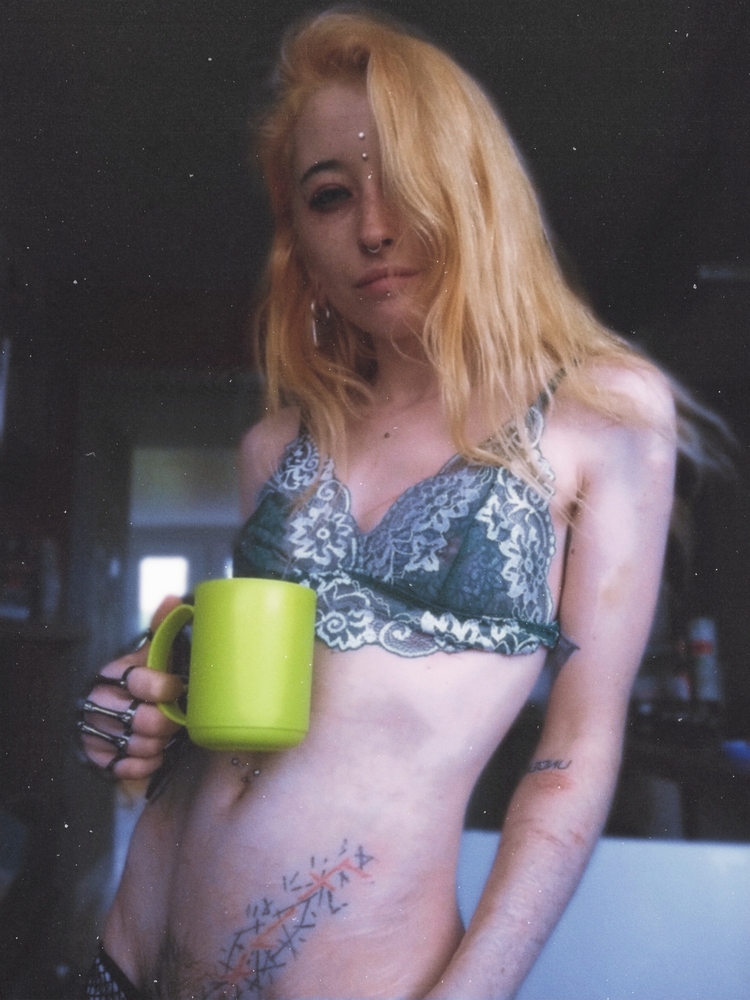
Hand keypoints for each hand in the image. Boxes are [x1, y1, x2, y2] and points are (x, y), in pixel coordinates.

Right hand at [78, 596, 184, 779]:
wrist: (111, 711)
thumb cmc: (140, 679)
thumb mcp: (149, 652)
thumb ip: (161, 628)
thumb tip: (173, 600)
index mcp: (115, 673)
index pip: (142, 682)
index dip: (165, 688)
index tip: (176, 688)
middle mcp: (100, 702)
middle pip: (144, 720)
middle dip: (167, 723)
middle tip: (175, 720)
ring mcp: (96, 730)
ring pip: (138, 746)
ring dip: (158, 744)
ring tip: (164, 736)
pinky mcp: (97, 757)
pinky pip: (126, 768)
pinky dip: (145, 765)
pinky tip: (153, 754)